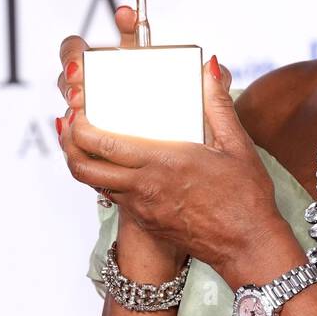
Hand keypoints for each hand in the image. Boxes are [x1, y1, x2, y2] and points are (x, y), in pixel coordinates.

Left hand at [55, 6, 283, 275]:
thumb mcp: (236, 144)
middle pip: (84, 168)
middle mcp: (145, 187)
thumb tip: (210, 69)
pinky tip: (116, 164)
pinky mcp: (146, 222)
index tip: (76, 112)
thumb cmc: (246, 196)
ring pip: (94, 184)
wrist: (248, 246)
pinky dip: (104, 178)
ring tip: (85, 141)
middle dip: (68, 144)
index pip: (103, 145)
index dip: (78, 129)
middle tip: (69, 124)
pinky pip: (113, 197)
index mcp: (163, 162)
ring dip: (82, 162)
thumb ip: (217, 105)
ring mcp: (142, 208)